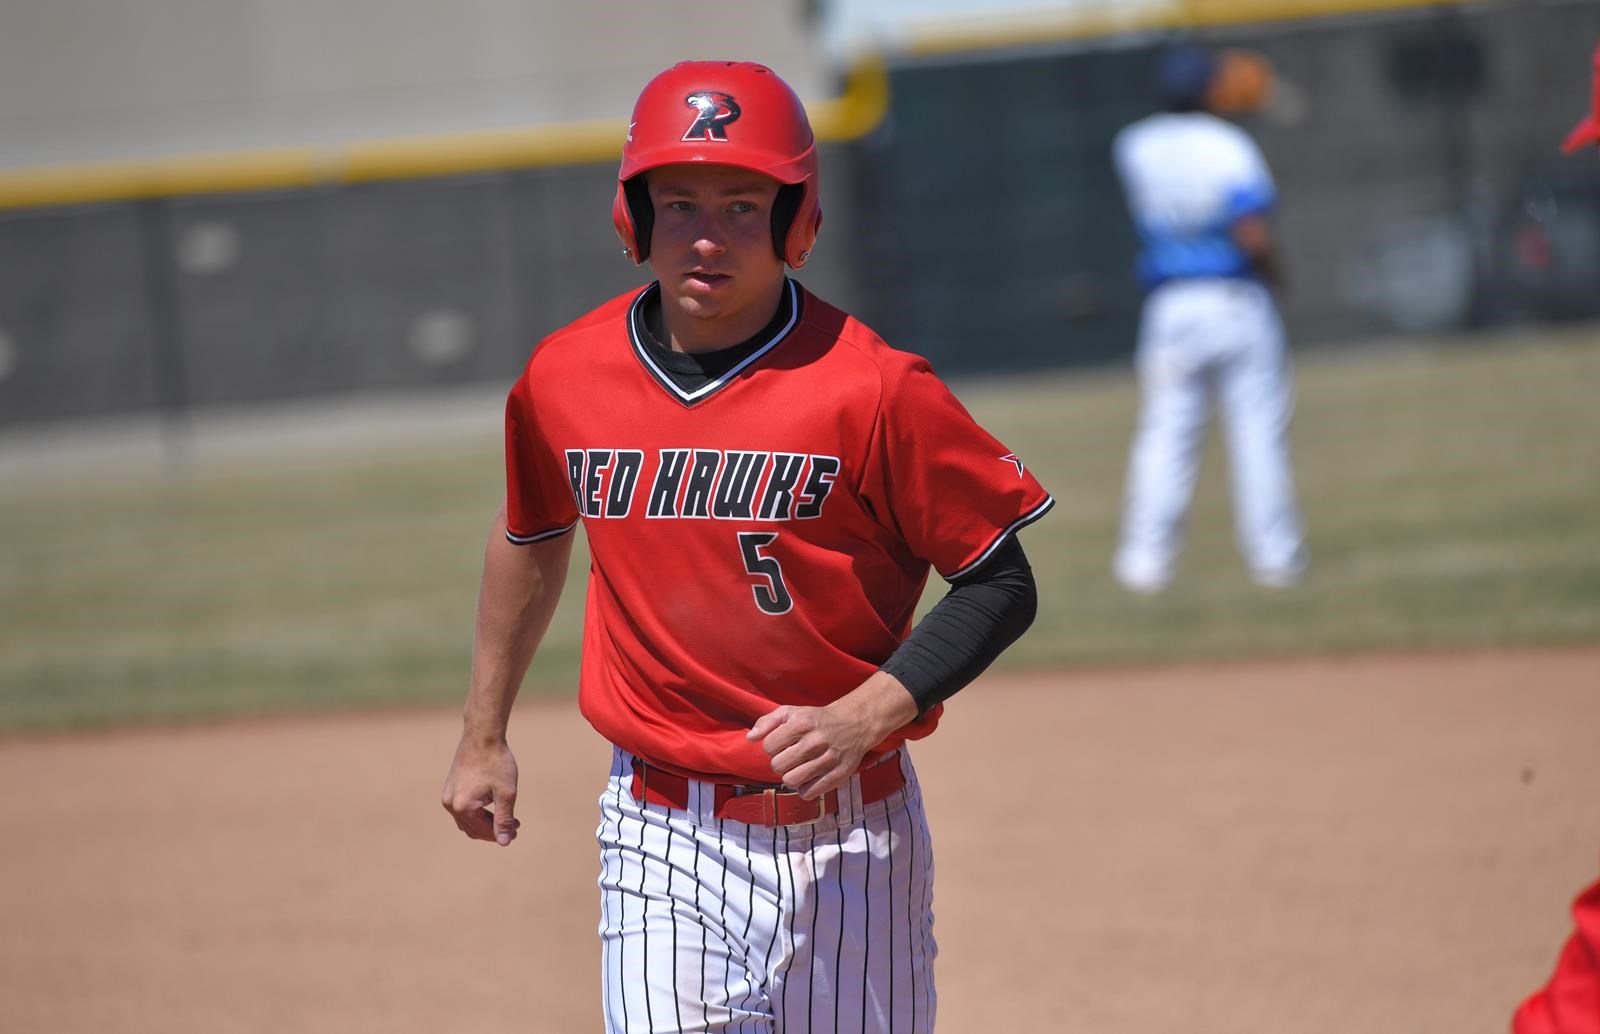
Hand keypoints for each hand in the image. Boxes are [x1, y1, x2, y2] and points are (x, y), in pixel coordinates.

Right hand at [441, 735, 521, 845]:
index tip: (517, 832)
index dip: (500, 834)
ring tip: (507, 816)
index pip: (482, 831)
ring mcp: (447, 795)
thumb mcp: (506, 793)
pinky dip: (477, 812)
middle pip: (472, 828)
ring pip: (466, 819)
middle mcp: (450, 804)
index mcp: (462, 807)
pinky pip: (462, 808)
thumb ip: (504, 819)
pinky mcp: (450, 786)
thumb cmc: (496, 762)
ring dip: (485, 821)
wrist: (482, 735)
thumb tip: (504, 842)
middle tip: (514, 826)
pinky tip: (493, 805)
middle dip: (493, 830)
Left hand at [747, 672, 918, 799]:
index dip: (772, 747)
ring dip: (791, 777)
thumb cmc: (816, 719)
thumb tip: (750, 738)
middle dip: (780, 763)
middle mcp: (815, 741)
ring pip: (791, 781)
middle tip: (791, 757)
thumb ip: (766, 722)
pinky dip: (805, 788)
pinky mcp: (838, 775)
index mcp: (801, 723)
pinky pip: (809, 793)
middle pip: (778, 766)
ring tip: (799, 768)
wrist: (854, 724)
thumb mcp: (791, 712)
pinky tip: (809, 778)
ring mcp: (828, 759)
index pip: (769, 746)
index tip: (782, 744)